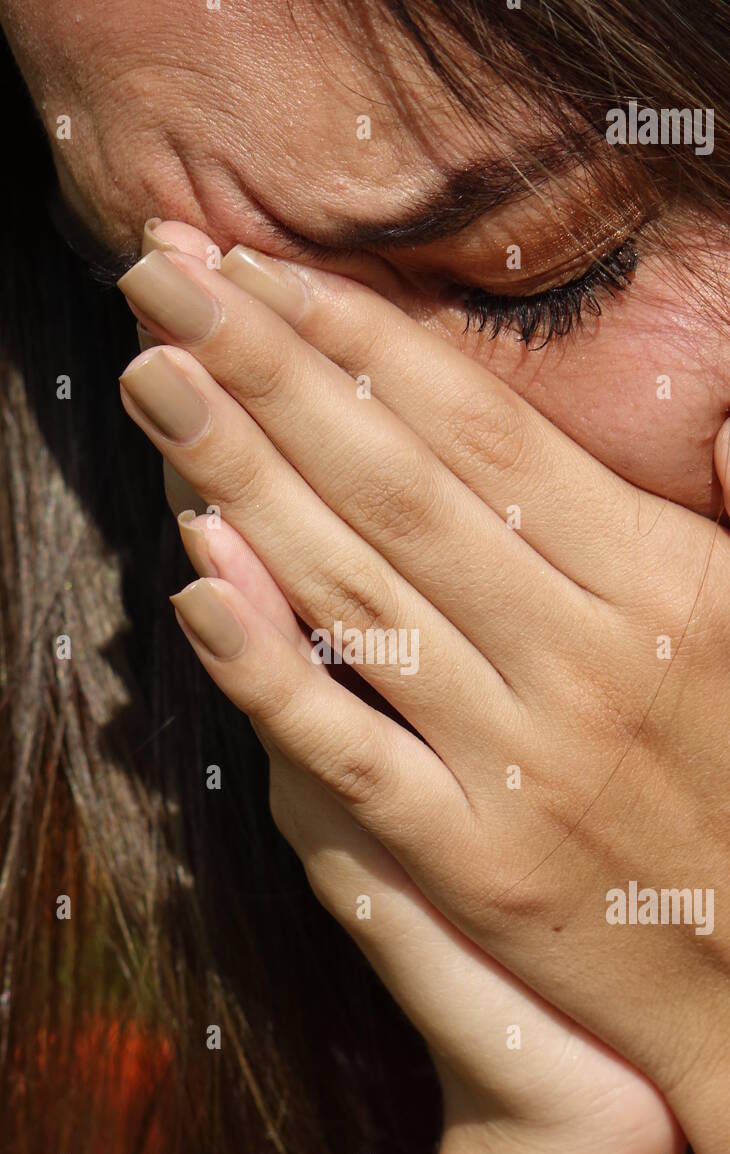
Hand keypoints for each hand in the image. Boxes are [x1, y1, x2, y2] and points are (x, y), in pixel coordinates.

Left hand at [116, 229, 729, 1153]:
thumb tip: (720, 415)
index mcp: (660, 580)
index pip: (480, 431)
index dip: (360, 342)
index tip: (266, 275)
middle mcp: (582, 655)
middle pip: (395, 487)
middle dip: (269, 374)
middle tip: (168, 285)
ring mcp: (518, 760)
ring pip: (355, 596)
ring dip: (240, 480)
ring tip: (155, 385)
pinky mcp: (471, 859)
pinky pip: (350, 750)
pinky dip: (266, 669)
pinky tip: (192, 583)